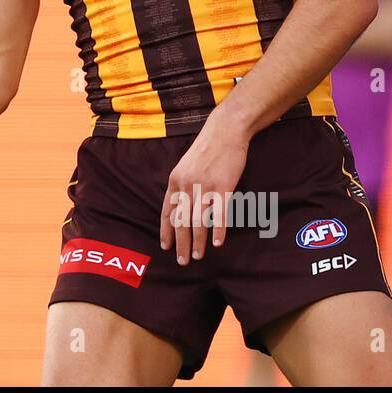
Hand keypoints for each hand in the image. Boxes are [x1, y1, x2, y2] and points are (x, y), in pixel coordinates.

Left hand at [159, 113, 250, 265]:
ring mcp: (205, 186)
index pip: (167, 212)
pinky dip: (217, 230)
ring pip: (199, 221)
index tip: (166, 247)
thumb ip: (181, 185)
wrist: (225, 131)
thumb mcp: (185, 165)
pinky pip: (219, 214)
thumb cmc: (207, 148)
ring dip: (198, 242)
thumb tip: (178, 206)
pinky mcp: (223, 186)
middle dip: (181, 244)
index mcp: (175, 181)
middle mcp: (187, 185)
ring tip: (198, 256)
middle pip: (181, 221)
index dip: (166, 231)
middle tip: (182, 261)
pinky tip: (217, 243)